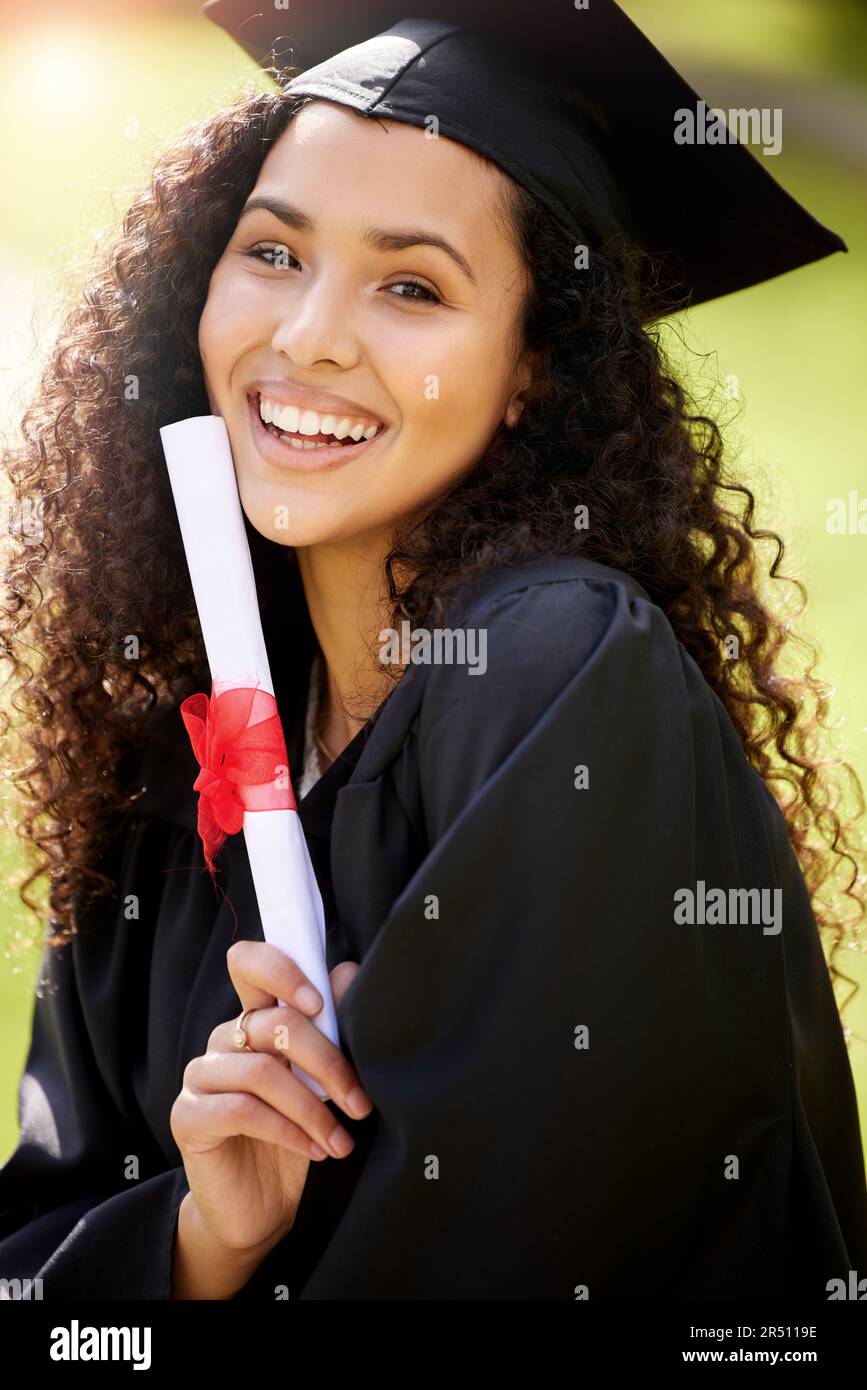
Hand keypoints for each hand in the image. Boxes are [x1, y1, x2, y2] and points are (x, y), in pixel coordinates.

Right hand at [170, 941, 370, 1257]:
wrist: (261, 1209)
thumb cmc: (297, 1136)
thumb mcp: (323, 1085)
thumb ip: (332, 1030)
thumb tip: (348, 973)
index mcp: (256, 1021)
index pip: (250, 964)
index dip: (281, 970)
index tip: (320, 1004)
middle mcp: (225, 1040)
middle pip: (275, 1024)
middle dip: (326, 1062)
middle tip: (359, 1102)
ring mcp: (202, 1076)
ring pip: (263, 1071)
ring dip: (312, 1109)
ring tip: (339, 1141)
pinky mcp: (188, 1116)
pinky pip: (242, 1110)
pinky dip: (287, 1130)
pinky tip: (312, 1151)